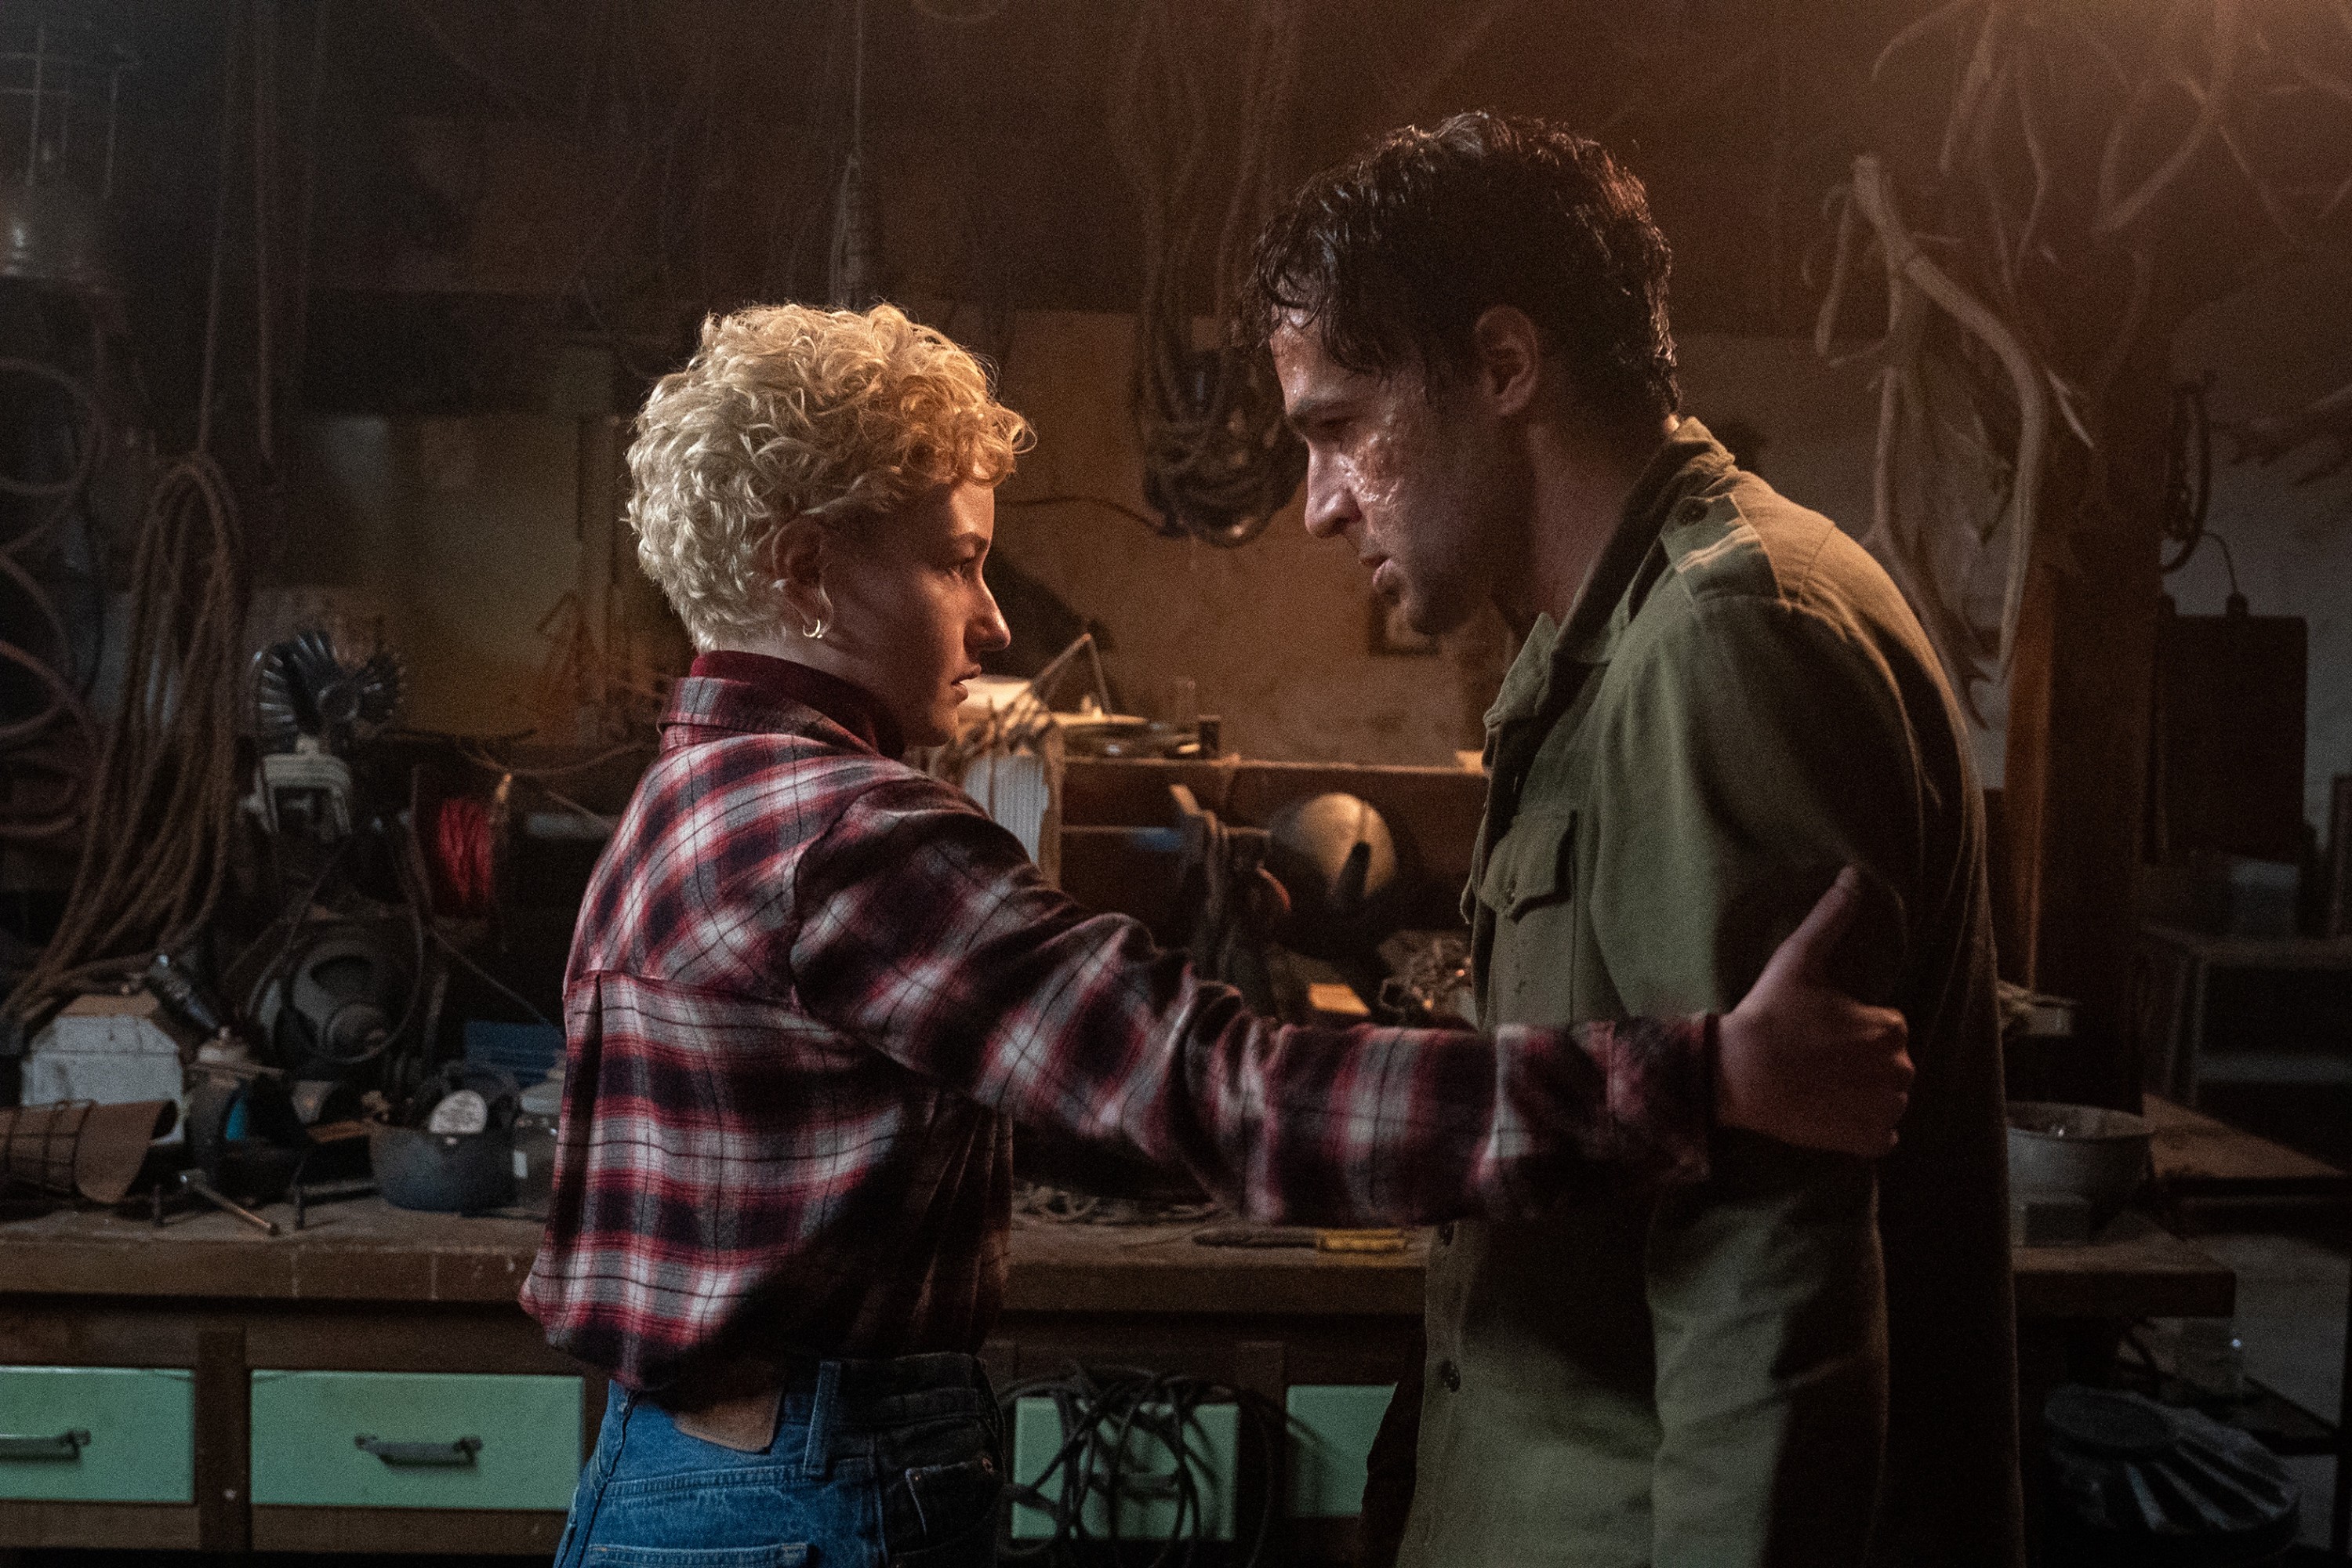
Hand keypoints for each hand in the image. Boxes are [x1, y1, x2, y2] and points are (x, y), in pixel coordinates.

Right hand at [1716, 866, 1913, 1157]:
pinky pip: (1884, 1135)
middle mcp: (1898, 1071)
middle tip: (1819, 1059)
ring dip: (1868, 1094)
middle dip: (1865, 1062)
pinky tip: (1831, 1113)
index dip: (1857, 1028)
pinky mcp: (1869, 1141)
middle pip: (1893, 1064)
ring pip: (1891, 1098)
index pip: (1890, 1028)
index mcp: (1889, 1029)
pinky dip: (1864, 1129)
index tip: (1822, 1030)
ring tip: (1824, 1086)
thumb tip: (1855, 874)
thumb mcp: (1797, 960)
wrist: (1735, 1075)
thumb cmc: (1768, 1015)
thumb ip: (1831, 918)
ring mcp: (1885, 1110)